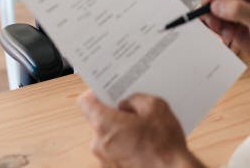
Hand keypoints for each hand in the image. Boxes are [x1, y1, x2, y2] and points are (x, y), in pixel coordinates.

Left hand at [77, 90, 203, 167]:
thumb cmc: (164, 145)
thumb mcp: (155, 107)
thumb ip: (135, 99)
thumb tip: (127, 103)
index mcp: (105, 124)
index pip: (85, 102)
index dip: (96, 93)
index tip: (107, 90)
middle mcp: (99, 144)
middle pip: (98, 119)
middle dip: (114, 112)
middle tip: (133, 107)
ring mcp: (105, 160)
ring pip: (108, 135)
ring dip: (121, 129)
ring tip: (143, 127)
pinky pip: (115, 149)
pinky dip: (125, 143)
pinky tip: (144, 142)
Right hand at [201, 0, 249, 77]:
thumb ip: (240, 11)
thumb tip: (217, 4)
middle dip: (210, 0)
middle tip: (208, 14)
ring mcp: (237, 9)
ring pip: (213, 4)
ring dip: (211, 16)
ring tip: (220, 28)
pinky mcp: (232, 24)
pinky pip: (215, 20)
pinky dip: (215, 27)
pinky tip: (226, 35)